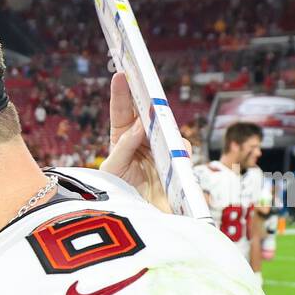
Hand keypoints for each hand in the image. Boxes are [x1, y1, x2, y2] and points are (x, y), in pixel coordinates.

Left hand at [99, 72, 188, 212]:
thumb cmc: (118, 195)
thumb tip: (141, 124)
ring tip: (156, 118)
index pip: (121, 111)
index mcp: (122, 139)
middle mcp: (142, 141)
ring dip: (162, 123)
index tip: (121, 74)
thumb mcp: (113, 170)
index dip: (121, 92)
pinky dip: (178, 147)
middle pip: (147, 113)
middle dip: (147, 97)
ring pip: (166, 128)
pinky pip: (181, 148)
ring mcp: (160, 150)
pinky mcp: (176, 163)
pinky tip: (173, 149)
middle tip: (145, 80)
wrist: (138, 220)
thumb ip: (125, 146)